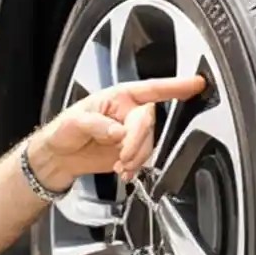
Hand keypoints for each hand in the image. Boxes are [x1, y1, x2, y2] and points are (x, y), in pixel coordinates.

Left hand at [26, 75, 207, 189]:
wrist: (60, 158)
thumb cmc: (63, 132)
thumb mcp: (74, 122)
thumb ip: (97, 124)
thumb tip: (118, 131)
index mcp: (118, 96)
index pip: (151, 89)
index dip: (175, 86)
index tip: (195, 84)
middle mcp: (129, 112)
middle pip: (149, 122)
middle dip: (138, 141)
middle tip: (122, 155)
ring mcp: (132, 133)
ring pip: (149, 143)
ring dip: (137, 157)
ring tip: (119, 165)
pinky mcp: (132, 151)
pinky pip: (145, 158)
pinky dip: (136, 167)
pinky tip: (123, 171)